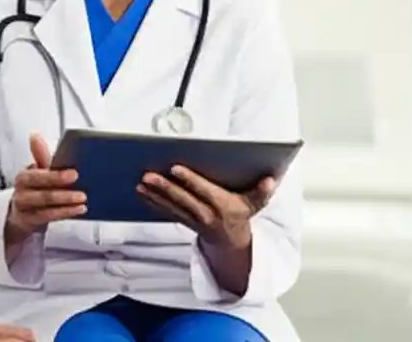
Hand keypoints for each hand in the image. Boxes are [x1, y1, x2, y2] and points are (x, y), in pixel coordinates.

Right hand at [4, 133, 86, 246]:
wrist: (22, 214)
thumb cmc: (34, 189)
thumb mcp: (38, 171)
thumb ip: (40, 156)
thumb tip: (35, 135)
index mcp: (24, 177)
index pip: (38, 175)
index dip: (56, 176)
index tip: (74, 173)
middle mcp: (21, 192)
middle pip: (43, 193)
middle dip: (63, 192)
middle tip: (82, 190)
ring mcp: (25, 208)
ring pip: (46, 207)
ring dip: (66, 204)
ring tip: (83, 200)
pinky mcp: (30, 221)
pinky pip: (48, 217)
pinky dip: (65, 213)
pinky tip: (78, 209)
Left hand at [137, 165, 276, 249]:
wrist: (233, 243)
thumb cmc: (242, 215)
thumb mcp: (255, 204)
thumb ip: (262, 191)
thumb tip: (271, 180)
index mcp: (223, 206)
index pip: (204, 191)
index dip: (190, 180)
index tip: (175, 169)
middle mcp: (206, 215)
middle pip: (183, 200)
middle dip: (165, 188)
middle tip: (148, 176)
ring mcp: (193, 220)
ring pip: (171, 206)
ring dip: (154, 195)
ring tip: (140, 184)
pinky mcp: (184, 222)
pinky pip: (167, 212)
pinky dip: (153, 203)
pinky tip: (142, 193)